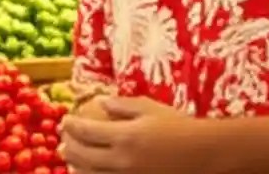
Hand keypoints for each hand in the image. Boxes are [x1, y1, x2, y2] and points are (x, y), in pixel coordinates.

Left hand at [60, 97, 222, 173]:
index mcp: (125, 137)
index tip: (65, 120)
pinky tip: (89, 172)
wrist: (205, 156)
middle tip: (63, 139)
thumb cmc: (180, 128)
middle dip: (67, 146)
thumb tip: (101, 102)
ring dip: (75, 165)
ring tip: (70, 158)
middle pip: (82, 156)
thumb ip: (123, 106)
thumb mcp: (152, 110)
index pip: (85, 132)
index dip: (70, 126)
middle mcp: (122, 162)